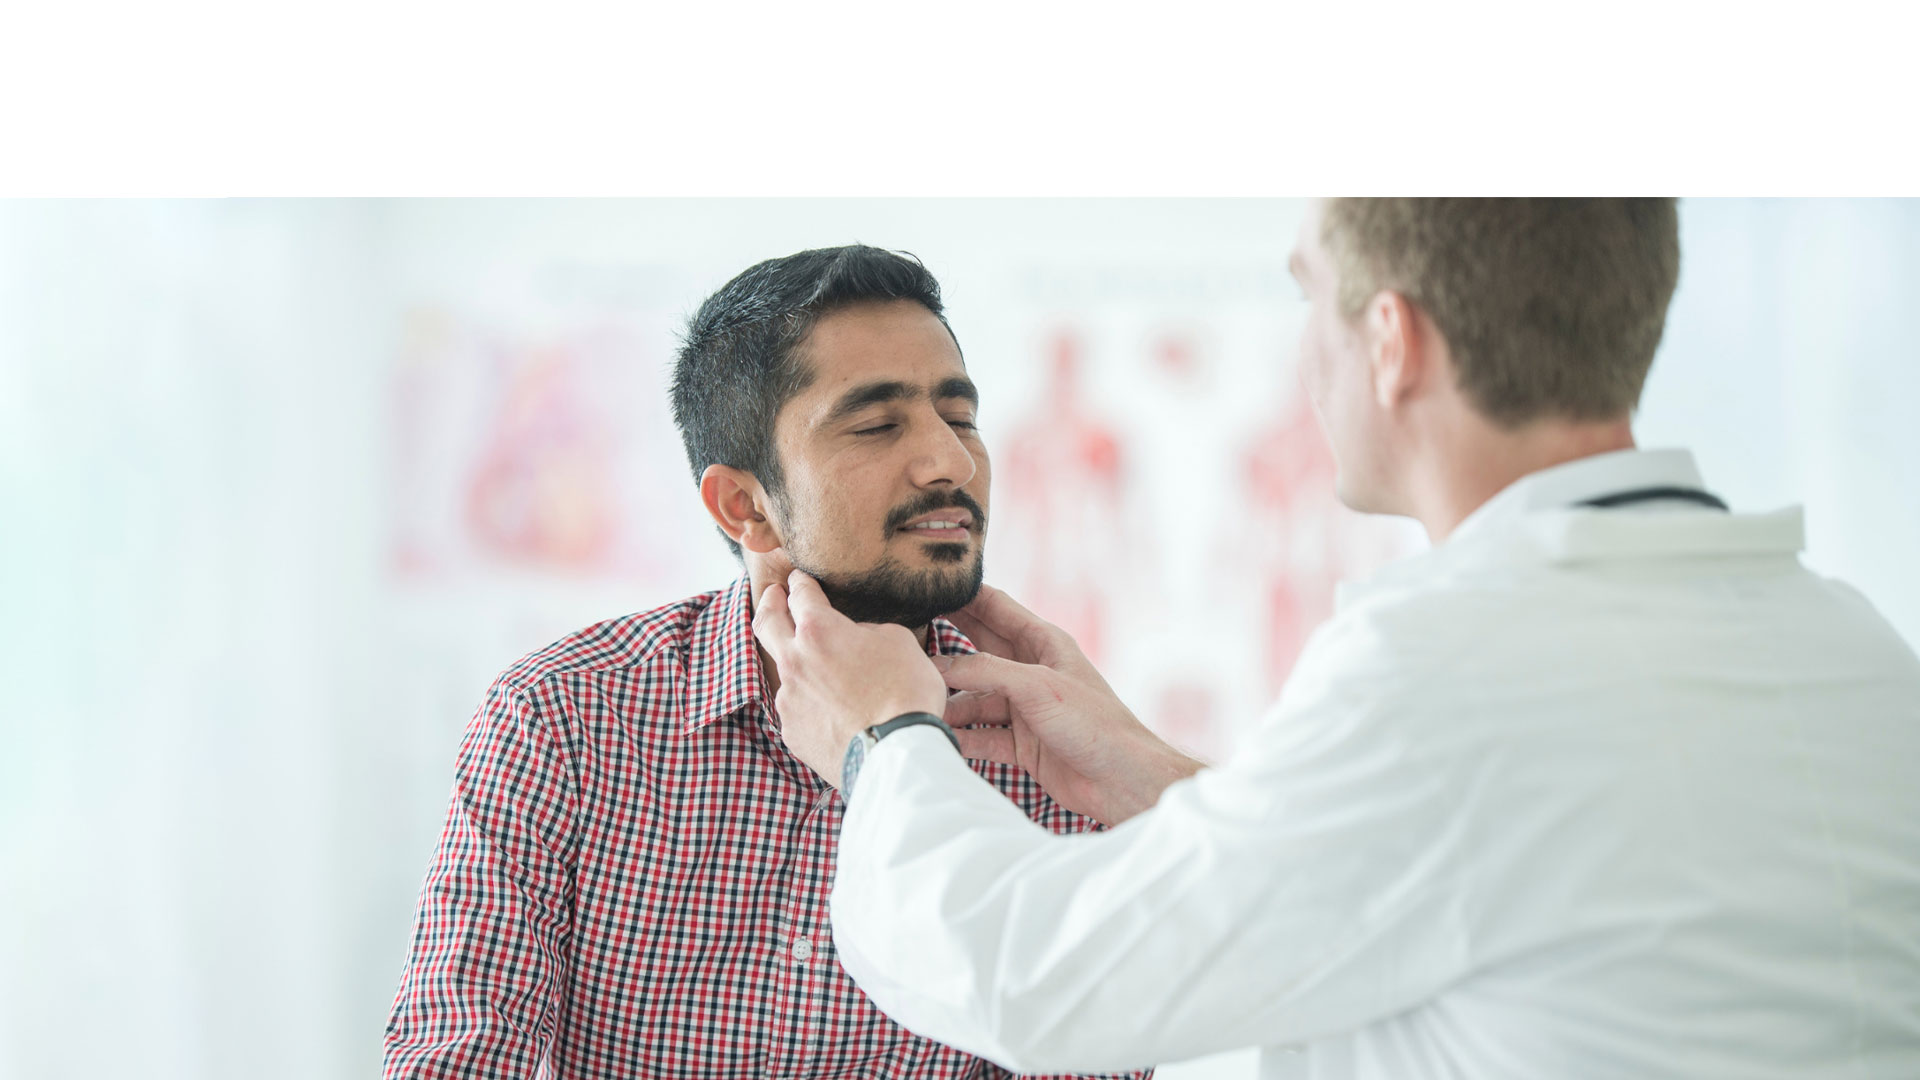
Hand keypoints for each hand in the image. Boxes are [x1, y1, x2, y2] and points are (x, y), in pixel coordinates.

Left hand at [754, 569, 949, 788]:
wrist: (895, 754)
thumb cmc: (904, 693)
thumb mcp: (898, 642)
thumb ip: (867, 632)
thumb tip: (854, 638)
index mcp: (819, 630)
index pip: (800, 595)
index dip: (801, 583)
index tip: (800, 580)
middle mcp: (794, 661)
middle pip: (766, 622)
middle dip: (770, 603)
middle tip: (774, 595)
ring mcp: (788, 699)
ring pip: (785, 671)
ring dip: (798, 663)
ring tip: (820, 670)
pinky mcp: (791, 731)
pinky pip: (796, 708)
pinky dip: (809, 702)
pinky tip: (830, 709)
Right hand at [939, 585, 1202, 824]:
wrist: (1121, 780)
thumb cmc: (1094, 723)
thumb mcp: (1036, 686)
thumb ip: (985, 672)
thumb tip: (936, 668)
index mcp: (1043, 644)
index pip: (994, 607)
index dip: (962, 595)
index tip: (925, 584)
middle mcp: (1030, 672)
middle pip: (977, 650)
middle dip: (942, 645)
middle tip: (902, 637)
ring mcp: (1024, 709)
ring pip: (974, 699)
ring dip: (949, 702)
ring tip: (916, 702)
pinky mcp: (1021, 744)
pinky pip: (981, 736)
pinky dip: (961, 738)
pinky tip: (937, 738)